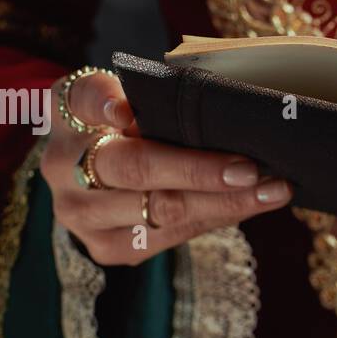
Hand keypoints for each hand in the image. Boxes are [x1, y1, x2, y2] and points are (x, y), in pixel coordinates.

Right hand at [41, 69, 290, 265]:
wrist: (96, 167)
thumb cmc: (126, 118)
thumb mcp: (121, 89)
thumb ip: (138, 93)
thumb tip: (165, 112)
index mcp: (66, 113)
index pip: (85, 101)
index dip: (105, 104)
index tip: (127, 111)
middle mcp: (62, 167)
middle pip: (135, 169)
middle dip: (199, 171)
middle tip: (251, 169)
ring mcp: (81, 214)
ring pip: (161, 211)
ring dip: (226, 203)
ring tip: (273, 191)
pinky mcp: (107, 248)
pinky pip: (171, 237)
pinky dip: (218, 217)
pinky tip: (254, 205)